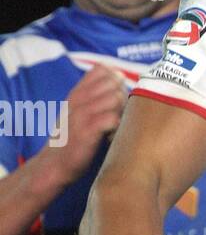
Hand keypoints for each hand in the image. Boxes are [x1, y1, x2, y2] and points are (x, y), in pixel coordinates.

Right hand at [47, 64, 127, 184]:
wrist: (54, 164)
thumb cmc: (72, 138)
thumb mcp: (76, 110)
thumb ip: (93, 94)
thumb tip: (120, 76)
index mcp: (77, 93)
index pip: (101, 69)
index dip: (115, 79)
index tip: (115, 95)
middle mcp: (79, 100)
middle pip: (113, 82)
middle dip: (123, 95)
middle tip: (119, 113)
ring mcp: (82, 115)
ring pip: (115, 98)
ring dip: (122, 111)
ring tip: (116, 125)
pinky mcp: (87, 132)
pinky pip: (112, 119)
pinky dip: (118, 126)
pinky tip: (113, 135)